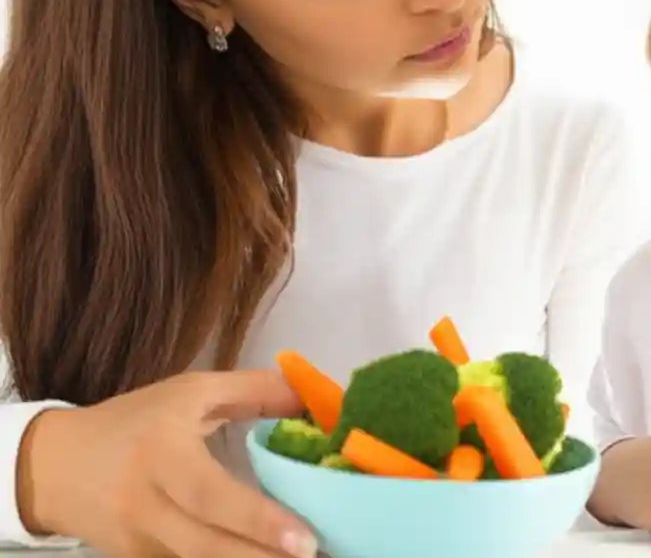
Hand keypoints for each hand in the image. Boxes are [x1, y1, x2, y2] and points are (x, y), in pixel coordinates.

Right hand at [18, 370, 316, 557]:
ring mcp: (137, 543)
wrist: (52, 467)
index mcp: (161, 456)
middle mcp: (145, 506)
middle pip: (206, 546)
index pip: (210, 495)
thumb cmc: (134, 424)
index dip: (258, 520)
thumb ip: (253, 391)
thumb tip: (315, 399)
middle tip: (315, 557)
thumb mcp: (189, 393)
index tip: (306, 538)